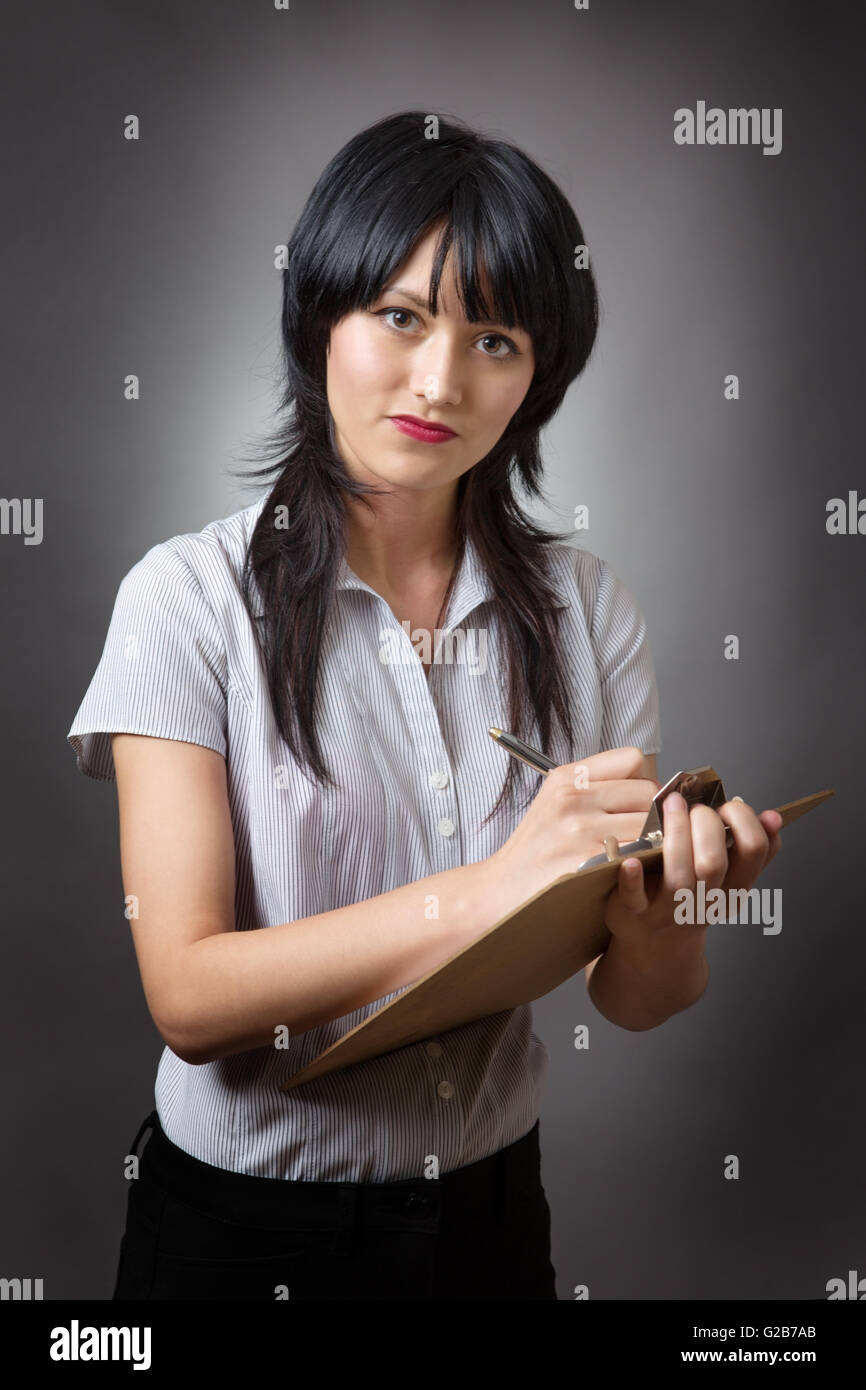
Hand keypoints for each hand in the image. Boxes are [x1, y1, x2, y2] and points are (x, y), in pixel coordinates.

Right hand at [485, 745, 658, 912]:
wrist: (503, 890)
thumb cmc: (537, 849)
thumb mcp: (555, 801)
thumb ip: (596, 786)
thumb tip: (651, 786)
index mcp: (566, 778)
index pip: (633, 759)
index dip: (640, 781)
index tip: (634, 802)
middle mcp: (572, 799)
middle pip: (647, 792)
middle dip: (651, 813)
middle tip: (640, 833)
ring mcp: (581, 831)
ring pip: (652, 825)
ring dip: (652, 842)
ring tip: (634, 854)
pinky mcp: (590, 864)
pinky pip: (642, 855)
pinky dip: (642, 864)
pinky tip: (628, 872)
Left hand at [603, 790, 783, 961]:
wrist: (656, 946)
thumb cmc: (690, 899)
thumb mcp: (728, 880)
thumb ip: (750, 851)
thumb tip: (772, 817)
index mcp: (733, 889)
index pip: (753, 852)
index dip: (745, 821)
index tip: (729, 805)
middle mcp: (705, 902)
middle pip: (713, 863)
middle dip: (706, 825)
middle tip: (695, 807)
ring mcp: (669, 910)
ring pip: (679, 878)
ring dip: (676, 836)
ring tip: (672, 805)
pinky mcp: (635, 912)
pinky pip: (635, 898)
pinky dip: (633, 879)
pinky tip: (630, 862)